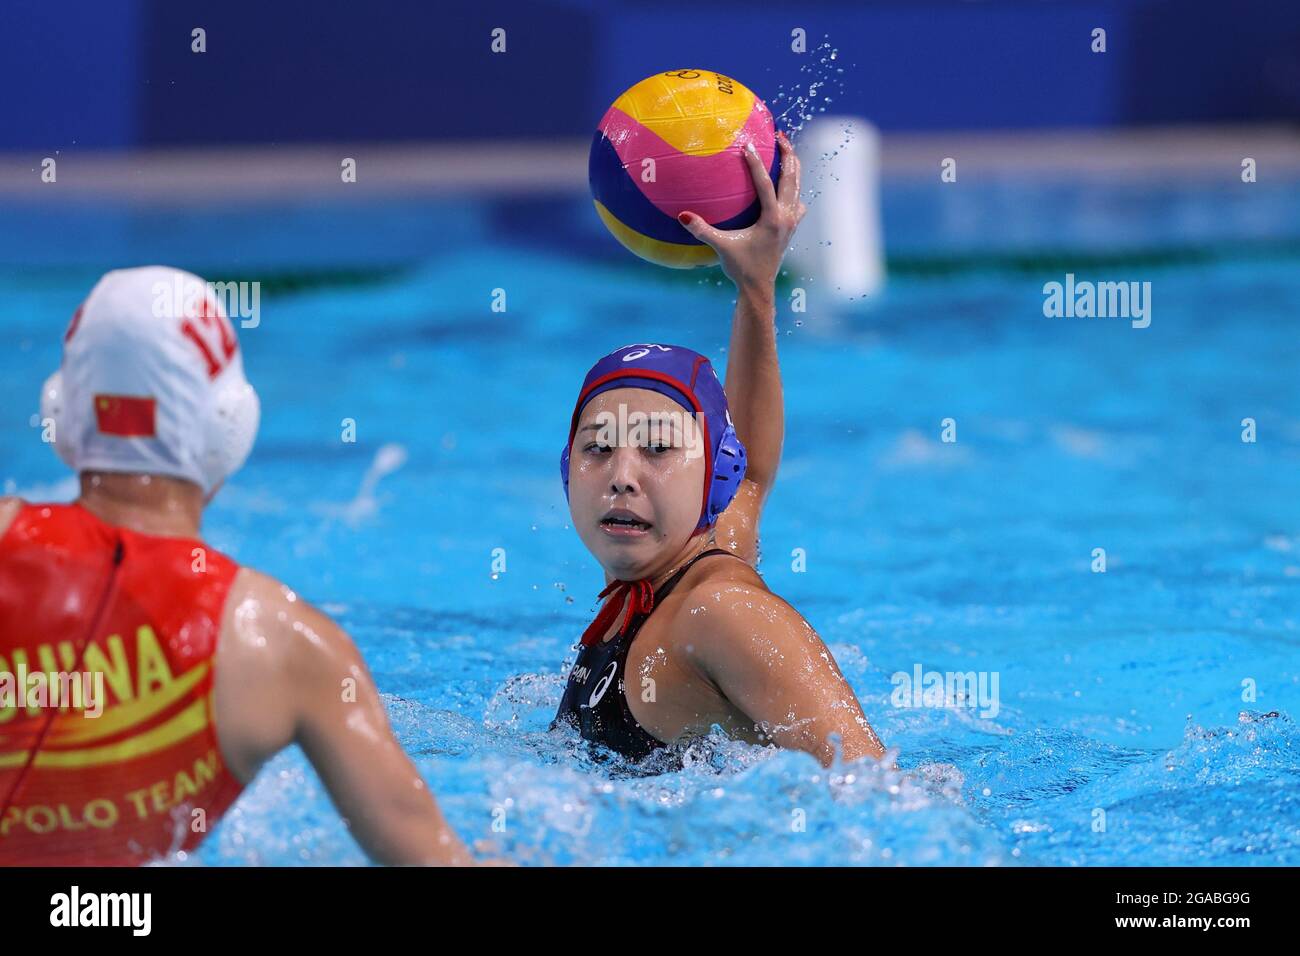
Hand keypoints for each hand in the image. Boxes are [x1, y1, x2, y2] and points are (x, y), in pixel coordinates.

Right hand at [677, 129, 805, 291]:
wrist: (759, 288)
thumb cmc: (740, 268)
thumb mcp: (721, 247)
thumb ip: (702, 231)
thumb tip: (682, 216)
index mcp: (772, 219)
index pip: (765, 184)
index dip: (756, 163)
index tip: (747, 145)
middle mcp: (786, 217)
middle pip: (791, 178)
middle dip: (787, 154)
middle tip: (779, 135)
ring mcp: (792, 221)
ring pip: (798, 186)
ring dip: (793, 166)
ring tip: (786, 148)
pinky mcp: (791, 227)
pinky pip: (797, 201)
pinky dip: (793, 187)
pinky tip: (785, 183)